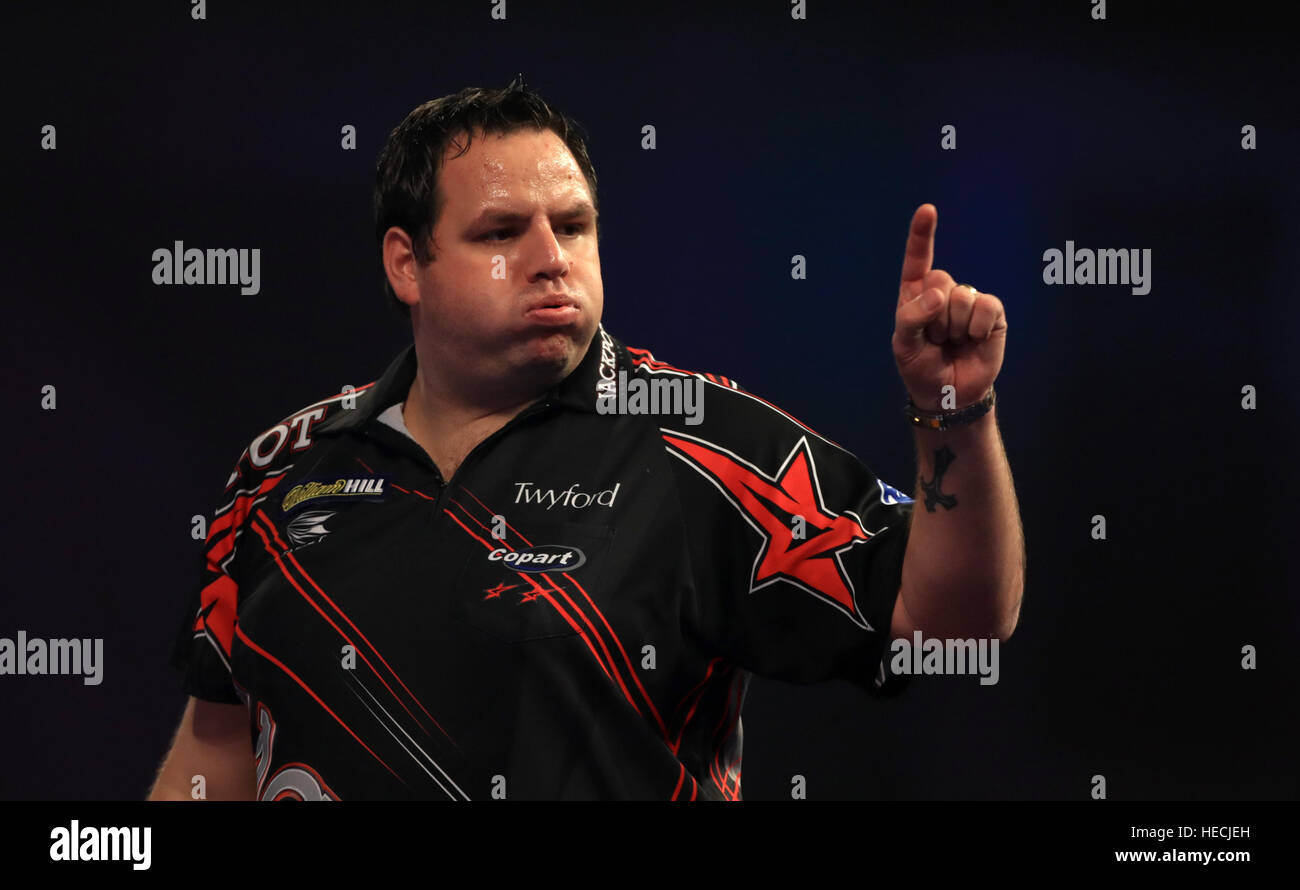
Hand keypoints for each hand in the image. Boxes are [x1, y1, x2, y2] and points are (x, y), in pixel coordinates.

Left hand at [892, 204, 1006, 412]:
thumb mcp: (904, 345)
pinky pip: (986, 307)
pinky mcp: (992, 314)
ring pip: (963, 295)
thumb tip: (940, 294)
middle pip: (941, 280)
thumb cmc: (921, 367)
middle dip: (935, 316)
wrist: (949, 395)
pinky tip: (974, 340)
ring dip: (955, 326)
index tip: (928, 210)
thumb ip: (912, 316)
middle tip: (935, 339)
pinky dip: (978, 328)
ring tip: (953, 342)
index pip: (918, 260)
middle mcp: (943, 292)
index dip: (922, 235)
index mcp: (916, 294)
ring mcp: (969, 301)